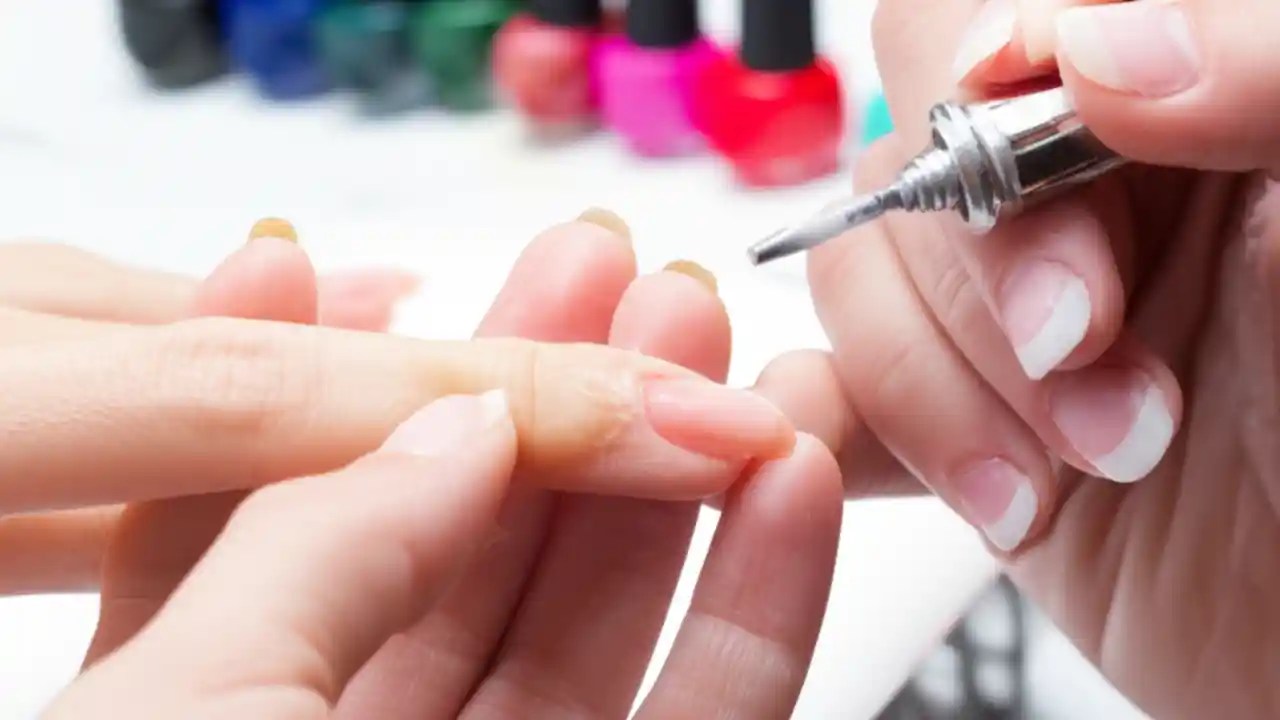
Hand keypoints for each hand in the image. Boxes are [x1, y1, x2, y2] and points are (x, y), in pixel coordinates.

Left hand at [50, 211, 842, 718]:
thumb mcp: (196, 702)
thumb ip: (315, 554)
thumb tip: (455, 424)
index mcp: (223, 698)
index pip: (331, 510)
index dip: (415, 383)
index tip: (491, 289)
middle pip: (487, 548)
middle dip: (573, 405)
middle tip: (637, 287)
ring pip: (608, 622)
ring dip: (689, 483)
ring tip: (736, 356)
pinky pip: (712, 719)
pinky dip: (765, 603)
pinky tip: (793, 484)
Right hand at [793, 0, 1277, 716]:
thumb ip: (1265, 78)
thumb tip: (1103, 50)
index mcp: (1174, 109)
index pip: (995, 26)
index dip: (989, 85)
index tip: (1033, 179)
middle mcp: (1078, 202)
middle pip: (912, 160)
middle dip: (984, 277)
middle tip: (1079, 354)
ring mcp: (1002, 317)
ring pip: (855, 281)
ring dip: (936, 385)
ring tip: (1067, 470)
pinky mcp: (954, 422)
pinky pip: (830, 395)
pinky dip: (840, 430)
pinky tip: (956, 482)